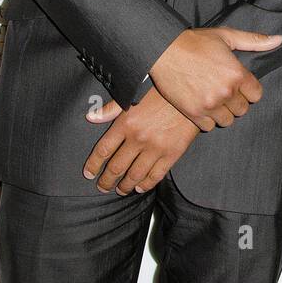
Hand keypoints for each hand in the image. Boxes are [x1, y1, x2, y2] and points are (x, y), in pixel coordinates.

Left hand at [83, 88, 200, 194]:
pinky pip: (155, 176)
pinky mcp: (172, 154)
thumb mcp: (133, 94)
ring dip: (124, 186)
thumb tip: (91, 117)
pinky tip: (139, 187)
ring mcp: (155, 148)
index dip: (93, 165)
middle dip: (106, 181)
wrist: (192, 95)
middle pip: (116, 167)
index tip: (89, 174)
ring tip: (119, 190)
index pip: (103, 150)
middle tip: (102, 187)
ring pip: (134, 175)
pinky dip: (145, 185)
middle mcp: (138, 138)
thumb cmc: (161, 92)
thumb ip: (111, 108)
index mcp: (126, 123)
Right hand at [148, 27, 278, 130]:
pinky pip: (210, 126)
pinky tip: (202, 106)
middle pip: (243, 109)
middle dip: (236, 101)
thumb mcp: (227, 36)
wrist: (163, 50)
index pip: (256, 95)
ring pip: (227, 120)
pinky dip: (208, 119)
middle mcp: (225, 92)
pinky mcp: (193, 113)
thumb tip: (279, 40)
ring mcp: (209, 104)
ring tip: (214, 99)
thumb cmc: (195, 42)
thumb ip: (254, 41)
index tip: (239, 85)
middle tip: (224, 91)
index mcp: (236, 74)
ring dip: (223, 112)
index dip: (249, 90)